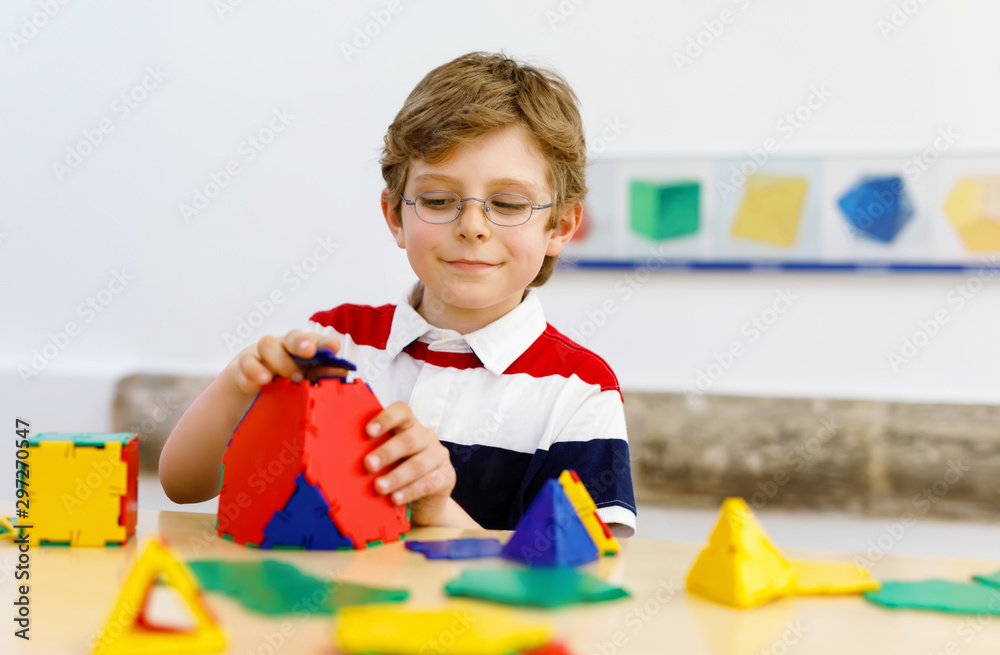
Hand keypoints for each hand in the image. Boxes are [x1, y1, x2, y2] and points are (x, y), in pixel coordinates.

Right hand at [226, 330, 347, 395]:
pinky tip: (263, 381)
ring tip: (291, 377)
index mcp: (300, 350)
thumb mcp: (303, 380)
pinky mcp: (243, 366)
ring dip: (280, 360)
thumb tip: (343, 373)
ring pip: (267, 345)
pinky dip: (255, 372)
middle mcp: (282, 347)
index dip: (324, 343)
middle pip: (291, 337)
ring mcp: (261, 355)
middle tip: (309, 353)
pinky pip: (247, 364)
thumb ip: (322, 376)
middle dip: (301, 343)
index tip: (333, 346)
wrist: (249, 389)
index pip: (314, 341)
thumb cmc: (281, 380)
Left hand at [363, 402, 455, 525]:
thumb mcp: (386, 460)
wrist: (424, 499)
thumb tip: (343, 456)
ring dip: (397, 476)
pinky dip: (409, 491)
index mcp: (409, 426)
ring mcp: (438, 456)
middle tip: (368, 465)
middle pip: (408, 439)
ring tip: (379, 487)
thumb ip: (373, 452)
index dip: (386, 418)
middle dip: (386, 452)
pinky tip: (395, 499)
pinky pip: (428, 483)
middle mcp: (426, 437)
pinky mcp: (446, 476)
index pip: (402, 412)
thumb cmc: (398, 472)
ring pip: (419, 463)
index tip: (368, 431)